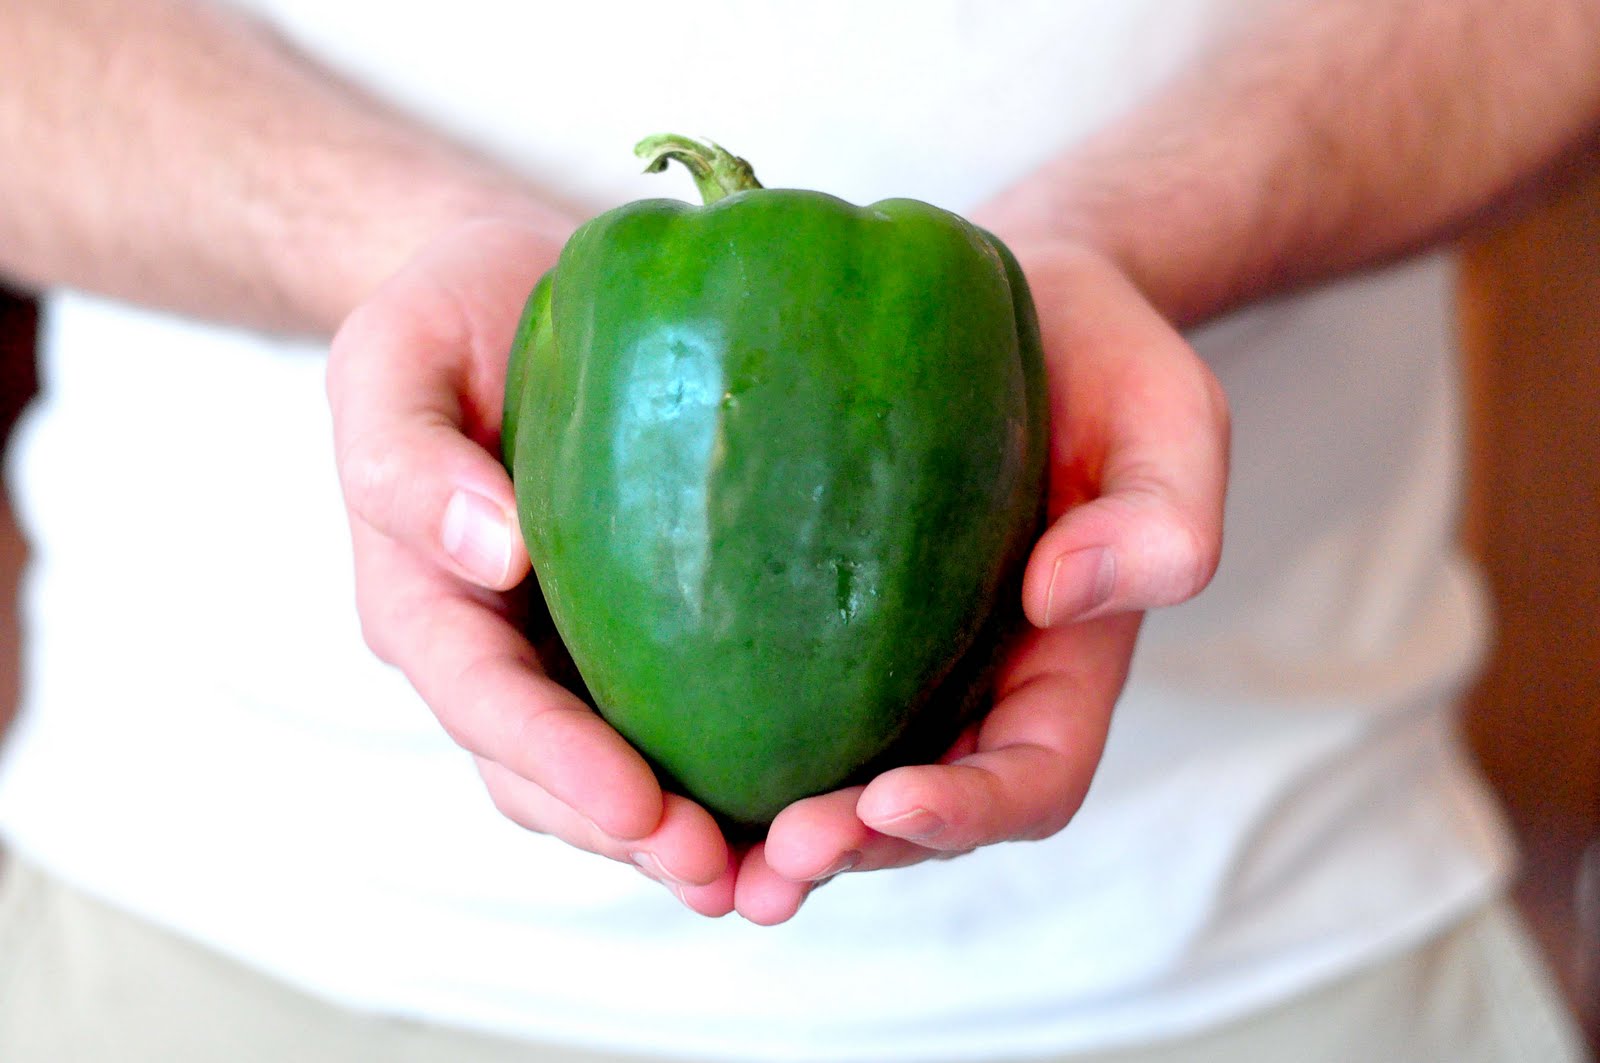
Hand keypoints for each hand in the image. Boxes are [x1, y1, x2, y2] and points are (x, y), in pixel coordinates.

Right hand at [326, 217, 737, 915]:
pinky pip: (686, 712)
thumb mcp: (393, 359)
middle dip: (635, 837)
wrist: (518, 290)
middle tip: (726, 876)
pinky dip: (734, 765)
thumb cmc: (449, 315)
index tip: (640, 805)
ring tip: (777, 874)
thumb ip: (408, 458)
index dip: (557, 765)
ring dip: (688, 835)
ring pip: (618, 774)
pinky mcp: (648, 629)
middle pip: (552, 778)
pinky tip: (814, 788)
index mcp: (427, 604)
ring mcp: (572, 649)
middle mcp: (500, 650)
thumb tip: (491, 553)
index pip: (486, 703)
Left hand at [732, 241, 1230, 923]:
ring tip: (691, 842)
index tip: (889, 800)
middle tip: (776, 849)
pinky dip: (711, 741)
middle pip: (914, 813)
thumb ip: (1162, 509)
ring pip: (827, 778)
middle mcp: (968, 687)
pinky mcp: (806, 616)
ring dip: (766, 829)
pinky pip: (759, 698)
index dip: (967, 812)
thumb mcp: (1164, 409)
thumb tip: (1063, 596)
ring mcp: (885, 662)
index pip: (1031, 777)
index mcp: (1061, 667)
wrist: (1009, 302)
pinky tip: (640, 742)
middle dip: (851, 847)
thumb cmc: (1095, 355)